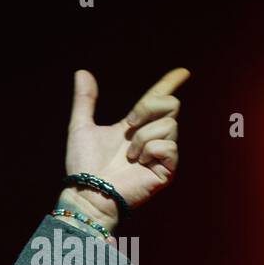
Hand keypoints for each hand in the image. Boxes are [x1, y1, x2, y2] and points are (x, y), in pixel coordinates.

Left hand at [62, 67, 189, 227]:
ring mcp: (161, 154)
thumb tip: (81, 72)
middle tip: (129, 126)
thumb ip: (84, 100)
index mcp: (135, 126)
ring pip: (169, 125)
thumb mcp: (81, 127)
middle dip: (148, 109)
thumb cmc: (83, 166)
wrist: (87, 191)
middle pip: (171, 105)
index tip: (182, 72)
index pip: (157, 100)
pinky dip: (150, 150)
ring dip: (143, 137)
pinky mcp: (167, 169)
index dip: (169, 84)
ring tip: (129, 156)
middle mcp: (151, 137)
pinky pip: (169, 145)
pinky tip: (138, 163)